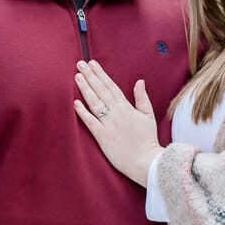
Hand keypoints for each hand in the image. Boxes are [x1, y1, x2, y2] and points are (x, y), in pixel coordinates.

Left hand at [74, 60, 162, 186]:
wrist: (146, 161)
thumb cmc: (147, 140)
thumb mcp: (148, 116)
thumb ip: (142, 98)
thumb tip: (139, 81)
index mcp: (127, 107)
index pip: (111, 87)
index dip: (101, 74)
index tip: (92, 63)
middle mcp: (116, 113)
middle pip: (101, 91)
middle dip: (90, 76)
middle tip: (80, 64)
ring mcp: (109, 125)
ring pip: (94, 103)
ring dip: (85, 89)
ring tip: (76, 77)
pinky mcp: (102, 137)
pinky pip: (90, 122)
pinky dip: (83, 112)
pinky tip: (75, 103)